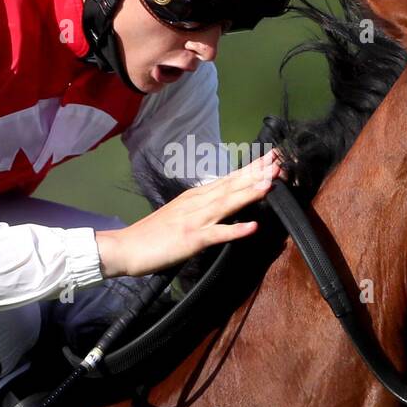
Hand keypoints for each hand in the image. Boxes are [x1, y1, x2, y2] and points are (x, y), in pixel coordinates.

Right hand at [95, 148, 287, 277]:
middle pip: (231, 185)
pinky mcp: (191, 240)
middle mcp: (197, 203)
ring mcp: (195, 220)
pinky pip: (217, 234)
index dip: (251, 168)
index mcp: (195, 197)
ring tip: (271, 182)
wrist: (125, 248)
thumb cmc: (152, 235)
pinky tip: (253, 226)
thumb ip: (201, 207)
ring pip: (227, 204)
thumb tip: (222, 202)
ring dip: (250, 192)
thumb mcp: (180, 214)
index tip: (271, 158)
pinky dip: (235, 230)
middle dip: (257, 173)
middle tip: (280, 159)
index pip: (228, 179)